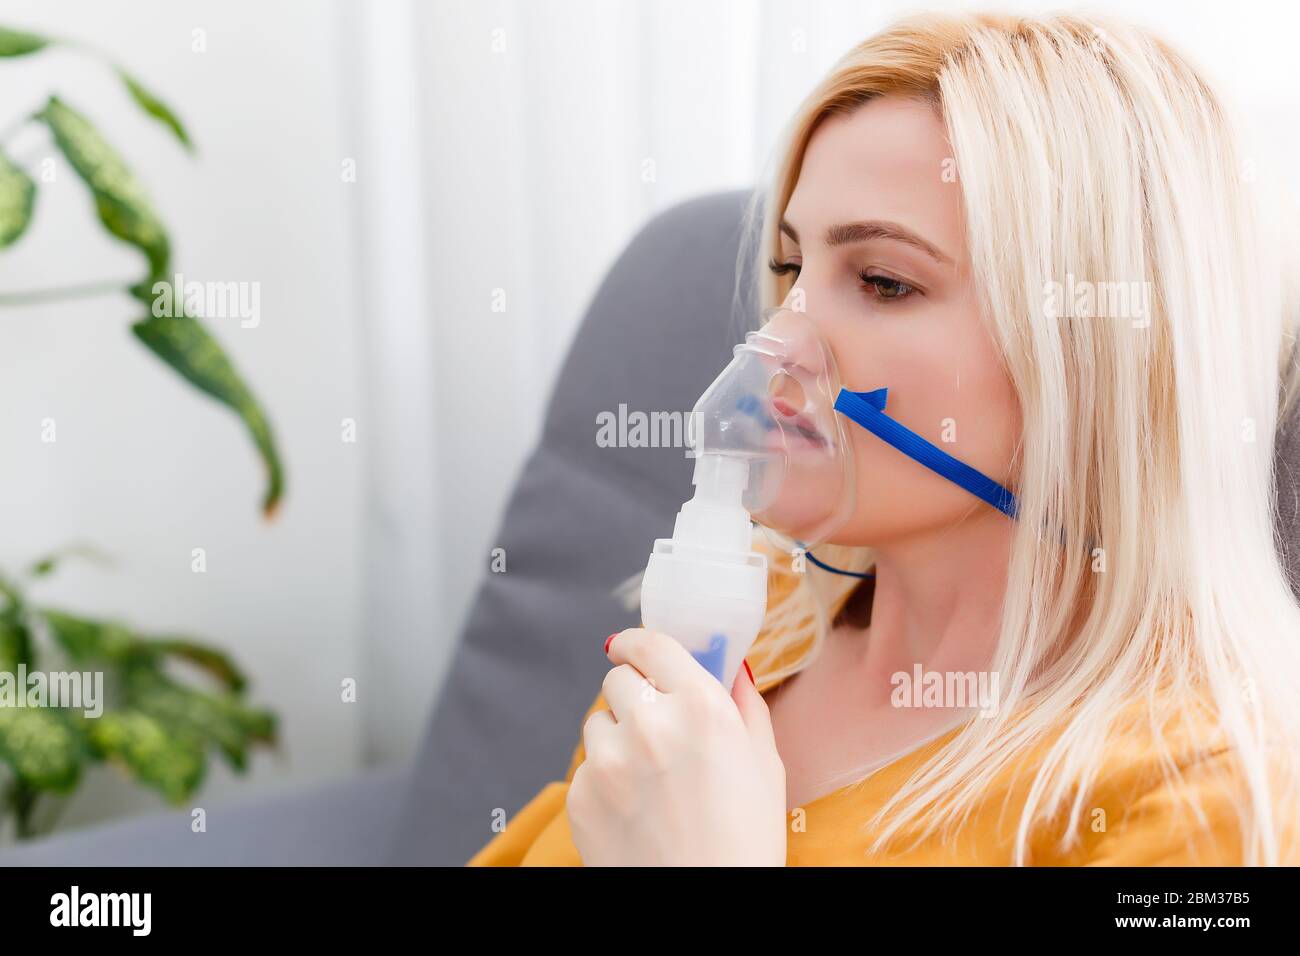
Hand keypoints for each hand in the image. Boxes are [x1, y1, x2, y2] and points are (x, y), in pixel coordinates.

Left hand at [566, 628, 786, 865]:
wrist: (706, 911)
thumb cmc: (745, 841)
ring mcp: (609, 761)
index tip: (632, 647)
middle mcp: (649, 723)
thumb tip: (729, 664)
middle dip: (635, 695)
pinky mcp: (581, 796)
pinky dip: (605, 780)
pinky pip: (586, 768)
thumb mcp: (765, 763)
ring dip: (617, 736)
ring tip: (648, 779)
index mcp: (701, 707)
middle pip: (619, 678)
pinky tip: (635, 809)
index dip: (638, 643)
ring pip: (598, 721)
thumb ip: (743, 703)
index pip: (650, 644)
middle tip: (654, 727)